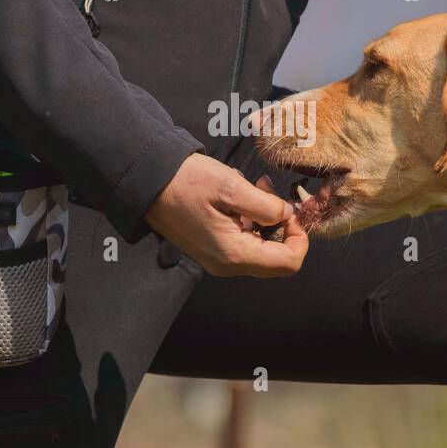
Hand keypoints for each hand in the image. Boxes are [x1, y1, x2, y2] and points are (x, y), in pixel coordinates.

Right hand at [145, 153, 307, 277]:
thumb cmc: (186, 182)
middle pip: (277, 259)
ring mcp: (219, 259)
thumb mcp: (230, 187)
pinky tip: (242, 197)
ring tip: (256, 188)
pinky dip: (252, 220)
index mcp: (234, 254)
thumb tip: (286, 215)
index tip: (291, 209)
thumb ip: (265, 205)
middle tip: (273, 194)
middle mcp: (228, 265)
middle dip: (284, 226)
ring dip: (267, 220)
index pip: (288, 262)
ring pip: (262, 249)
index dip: (299, 237)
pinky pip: (245, 242)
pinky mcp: (213, 249)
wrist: (147, 183)